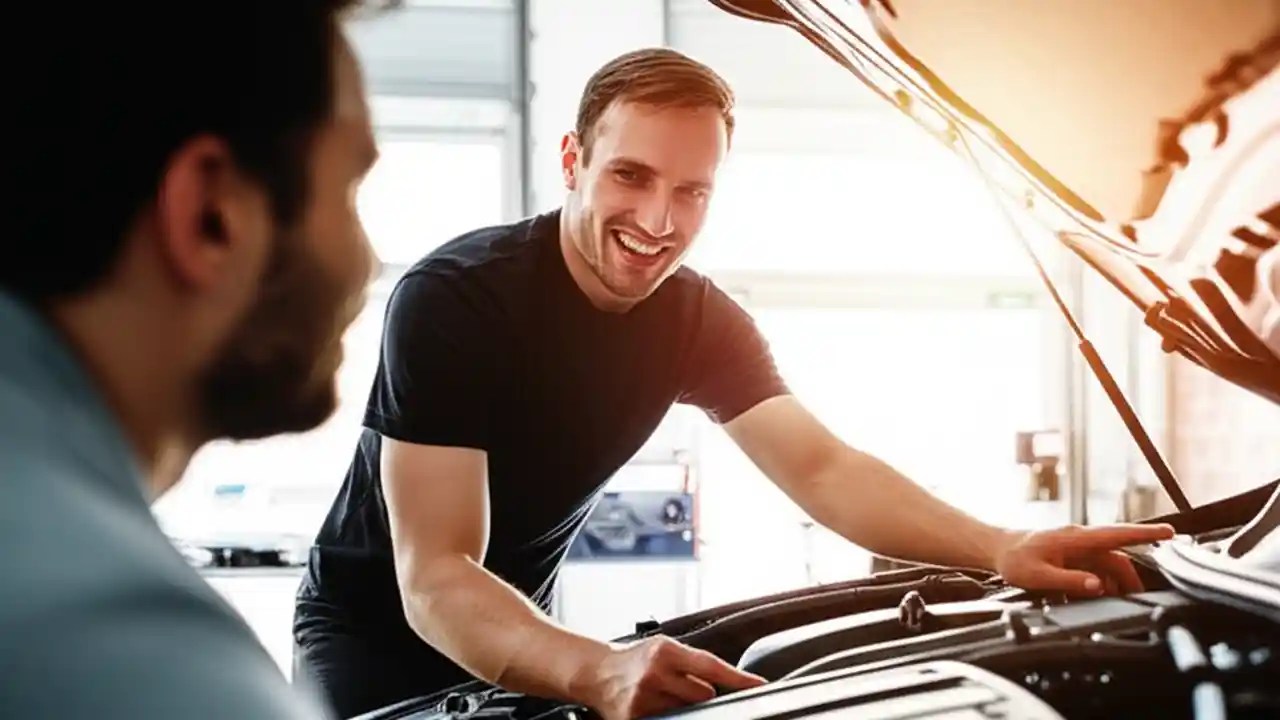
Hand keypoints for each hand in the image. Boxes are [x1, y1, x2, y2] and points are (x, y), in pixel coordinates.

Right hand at [572, 635, 765, 719]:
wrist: (597, 671)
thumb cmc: (636, 659)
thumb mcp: (664, 648)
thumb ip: (692, 662)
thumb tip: (724, 681)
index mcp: (665, 651)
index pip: (712, 666)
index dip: (738, 678)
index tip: (759, 685)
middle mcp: (655, 673)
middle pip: (704, 694)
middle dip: (698, 692)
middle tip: (677, 684)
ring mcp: (644, 699)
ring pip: (687, 711)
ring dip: (681, 706)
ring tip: (662, 694)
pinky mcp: (635, 718)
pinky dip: (666, 716)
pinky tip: (653, 705)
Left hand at [993, 523, 1174, 596]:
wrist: (997, 550)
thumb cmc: (1014, 558)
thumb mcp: (1037, 575)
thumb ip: (1068, 581)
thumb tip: (1097, 585)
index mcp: (1075, 538)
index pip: (1117, 534)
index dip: (1145, 533)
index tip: (1170, 532)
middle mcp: (1081, 541)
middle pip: (1118, 558)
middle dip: (1130, 578)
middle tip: (1137, 598)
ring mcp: (1079, 549)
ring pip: (1108, 567)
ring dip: (1114, 585)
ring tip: (1114, 601)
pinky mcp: (1075, 558)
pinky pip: (1096, 571)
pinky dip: (1099, 585)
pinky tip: (1093, 596)